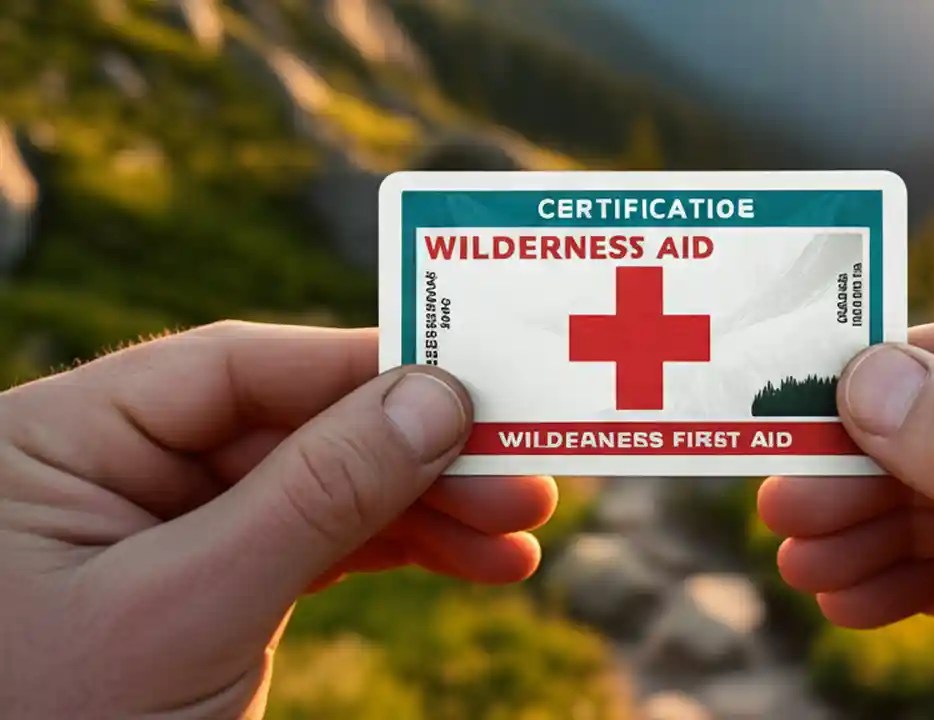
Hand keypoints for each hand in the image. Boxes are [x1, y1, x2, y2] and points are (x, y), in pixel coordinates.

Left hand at [0, 322, 556, 717]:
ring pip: (323, 490)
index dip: (363, 368)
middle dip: (417, 457)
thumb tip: (435, 399)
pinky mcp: (214, 587)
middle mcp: (115, 469)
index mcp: (62, 441)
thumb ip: (312, 497)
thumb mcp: (189, 609)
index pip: (235, 369)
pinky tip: (476, 560)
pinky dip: (401, 553)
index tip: (472, 382)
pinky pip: (320, 547)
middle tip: (524, 477)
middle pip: (298, 428)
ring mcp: (168, 531)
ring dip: (428, 510)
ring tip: (521, 534)